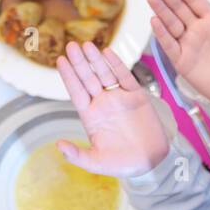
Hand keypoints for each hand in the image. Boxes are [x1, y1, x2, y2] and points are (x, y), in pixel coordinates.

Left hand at [55, 41, 169, 177]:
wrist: (152, 162)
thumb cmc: (122, 163)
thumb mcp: (96, 162)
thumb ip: (77, 155)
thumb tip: (58, 145)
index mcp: (91, 116)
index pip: (76, 92)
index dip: (68, 77)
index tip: (60, 60)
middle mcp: (103, 104)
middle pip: (88, 79)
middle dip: (79, 63)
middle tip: (71, 45)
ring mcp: (119, 98)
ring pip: (104, 74)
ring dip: (95, 60)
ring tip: (86, 45)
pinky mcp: (136, 96)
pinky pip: (125, 77)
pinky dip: (117, 65)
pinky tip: (108, 53)